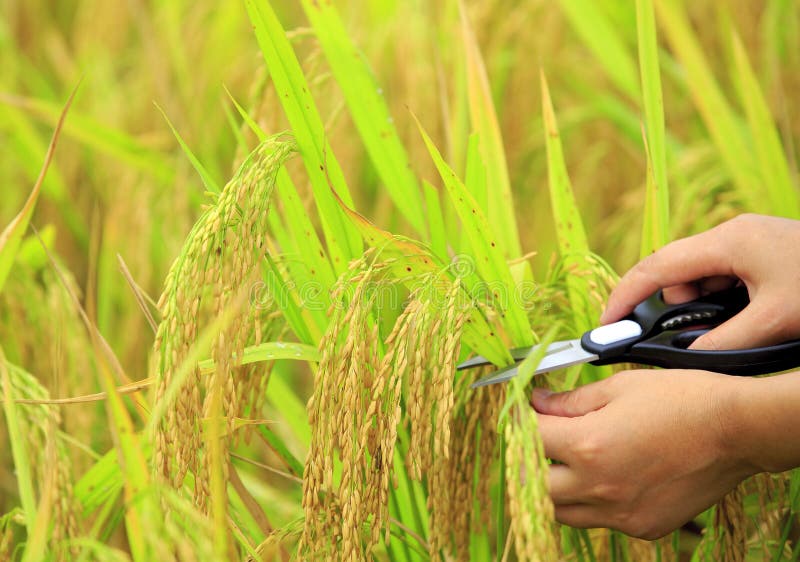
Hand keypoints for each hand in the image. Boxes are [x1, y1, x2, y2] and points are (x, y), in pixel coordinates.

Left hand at [531, 369, 756, 538]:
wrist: (735, 430)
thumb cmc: (681, 400)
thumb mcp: (619, 388)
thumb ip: (571, 401)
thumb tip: (538, 402)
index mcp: (587, 445)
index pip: (528, 440)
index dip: (520, 423)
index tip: (525, 414)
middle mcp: (598, 486)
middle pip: (534, 486)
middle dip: (529, 462)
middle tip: (540, 443)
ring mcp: (621, 513)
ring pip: (563, 512)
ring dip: (555, 489)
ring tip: (570, 463)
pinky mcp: (643, 526)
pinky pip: (602, 521)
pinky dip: (594, 503)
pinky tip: (609, 478)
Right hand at [600, 214, 799, 349]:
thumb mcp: (775, 323)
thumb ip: (723, 344)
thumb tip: (687, 360)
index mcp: (729, 242)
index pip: (658, 267)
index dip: (626, 296)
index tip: (607, 323)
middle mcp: (734, 235)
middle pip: (679, 273)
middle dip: (677, 309)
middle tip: (692, 340)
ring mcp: (750, 243)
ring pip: (703, 280)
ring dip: (707, 310)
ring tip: (742, 331)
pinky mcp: (764, 255)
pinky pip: (727, 281)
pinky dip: (727, 305)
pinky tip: (753, 320)